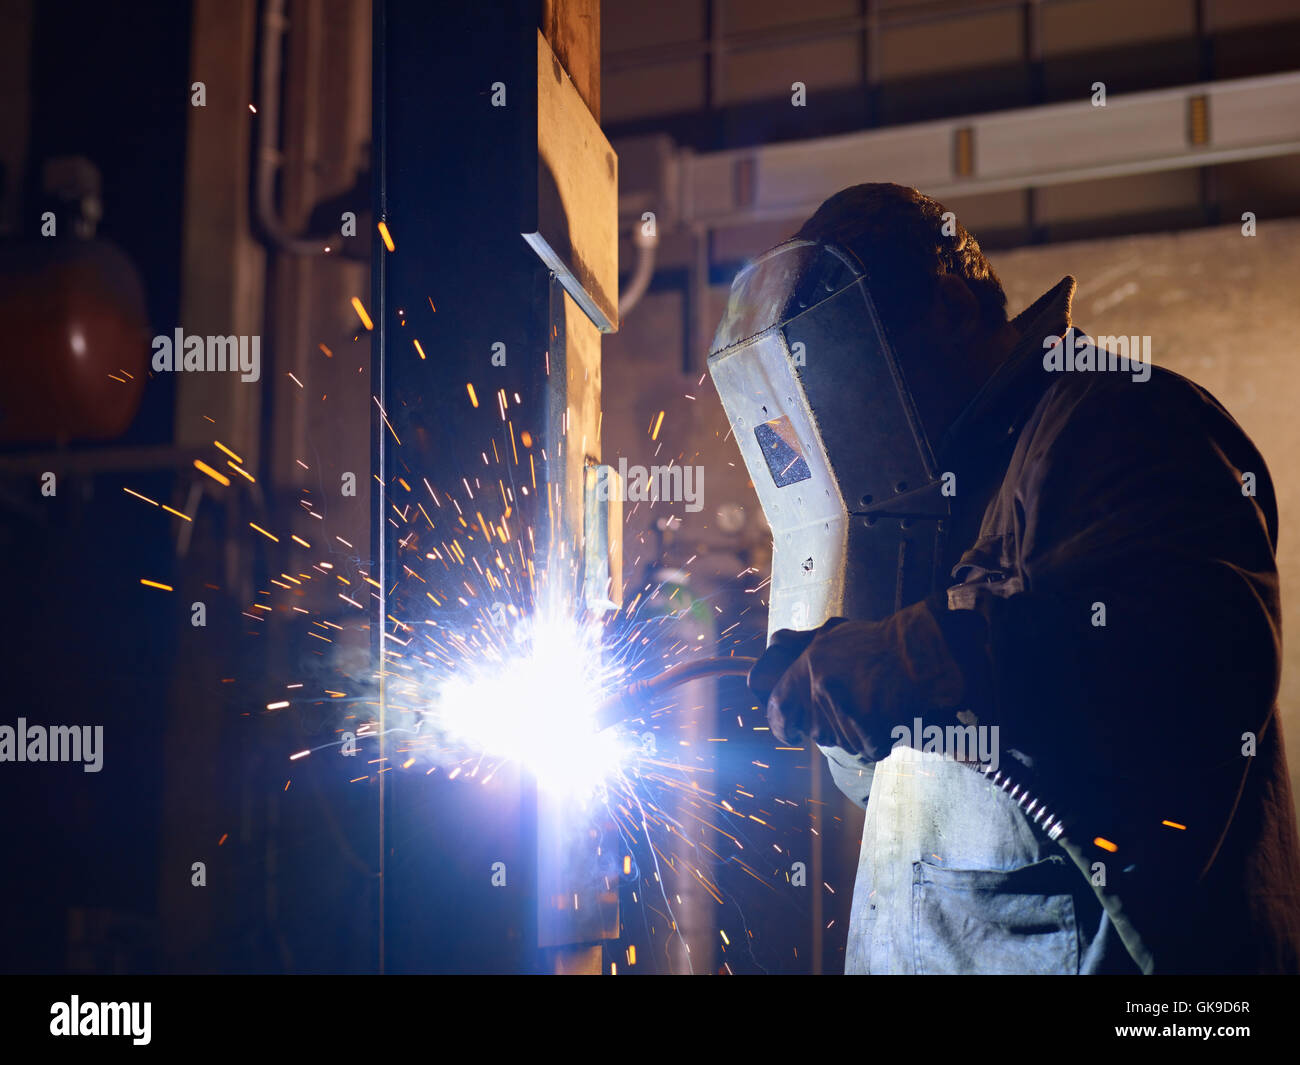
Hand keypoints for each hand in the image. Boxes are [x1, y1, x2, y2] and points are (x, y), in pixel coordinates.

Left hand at [748, 604, 968, 756]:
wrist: (924, 654)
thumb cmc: (880, 643)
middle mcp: (821, 693)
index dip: (781, 724)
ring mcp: (845, 716)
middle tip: (858, 703)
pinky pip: (869, 748)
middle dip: (833, 723)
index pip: (778, 710)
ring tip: (879, 703)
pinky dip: (881, 739)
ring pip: (845, 741)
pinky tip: (892, 715)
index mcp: (808, 669)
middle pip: (818, 730)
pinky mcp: (869, 736)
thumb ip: (799, 647)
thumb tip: (772, 652)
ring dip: (858, 731)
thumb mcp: (833, 635)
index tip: (789, 731)